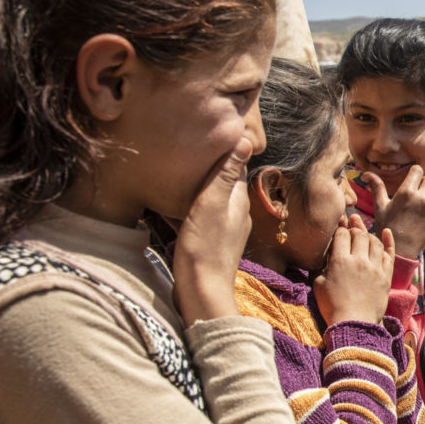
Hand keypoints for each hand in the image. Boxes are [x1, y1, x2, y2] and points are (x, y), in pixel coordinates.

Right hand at [173, 140, 253, 326]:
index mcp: (239, 201)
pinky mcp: (211, 242)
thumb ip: (226, 174)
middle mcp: (237, 214)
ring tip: (181, 172)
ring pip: (214, 200)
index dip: (224, 150)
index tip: (210, 132)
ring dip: (200, 187)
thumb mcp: (213, 203)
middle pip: (224, 183)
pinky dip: (193, 205)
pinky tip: (177, 203)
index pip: (235, 167)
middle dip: (210, 168)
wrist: (201, 291)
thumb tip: (246, 141)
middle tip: (190, 149)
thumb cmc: (205, 246)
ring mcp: (225, 230)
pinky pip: (203, 216)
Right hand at [314, 223, 395, 325]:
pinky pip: (389, 254)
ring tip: (364, 234)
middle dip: (355, 228)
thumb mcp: (318, 284)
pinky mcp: (386, 276)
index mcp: (340, 261)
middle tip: (351, 228)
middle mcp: (359, 260)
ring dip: (369, 234)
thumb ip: (321, 267)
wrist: (354, 324)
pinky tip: (386, 231)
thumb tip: (325, 257)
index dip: (340, 229)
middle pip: (360, 235)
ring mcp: (375, 267)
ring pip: (375, 241)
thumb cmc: (332, 307)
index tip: (339, 229)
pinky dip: (388, 241)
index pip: (342, 234)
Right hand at [361, 166, 424, 261]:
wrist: (400, 250)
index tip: (412, 180)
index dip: (415, 173)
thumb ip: (376, 187)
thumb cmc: (388, 227)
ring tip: (422, 204)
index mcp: (406, 192)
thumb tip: (366, 174)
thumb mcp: (380, 206)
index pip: (417, 170)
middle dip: (423, 183)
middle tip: (416, 194)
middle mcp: (421, 198)